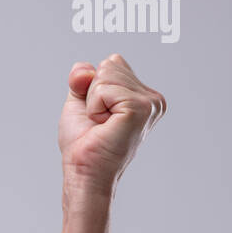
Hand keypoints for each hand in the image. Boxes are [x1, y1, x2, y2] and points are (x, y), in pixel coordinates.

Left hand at [58, 54, 165, 196]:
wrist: (84, 169)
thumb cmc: (84, 141)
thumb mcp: (79, 100)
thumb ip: (82, 77)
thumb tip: (84, 69)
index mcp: (143, 95)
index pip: (112, 63)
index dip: (92, 86)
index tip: (98, 113)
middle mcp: (152, 98)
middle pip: (110, 64)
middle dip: (92, 92)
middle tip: (98, 121)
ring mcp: (150, 103)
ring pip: (106, 74)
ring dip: (92, 101)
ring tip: (101, 124)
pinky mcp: (141, 109)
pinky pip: (103, 89)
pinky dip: (94, 107)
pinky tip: (103, 125)